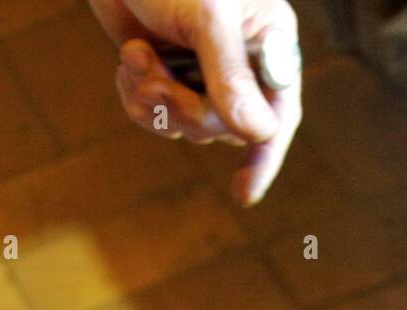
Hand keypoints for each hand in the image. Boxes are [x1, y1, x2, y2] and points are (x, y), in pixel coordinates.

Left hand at [90, 0, 301, 205]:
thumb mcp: (208, 17)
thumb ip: (230, 75)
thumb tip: (256, 133)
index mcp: (269, 45)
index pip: (277, 116)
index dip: (262, 156)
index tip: (243, 194)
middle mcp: (242, 66)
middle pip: (224, 129)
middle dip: (184, 110)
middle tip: (157, 79)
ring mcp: (202, 75)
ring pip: (187, 127)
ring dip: (155, 100)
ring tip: (137, 58)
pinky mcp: (166, 76)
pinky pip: (156, 116)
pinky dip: (136, 95)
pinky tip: (129, 56)